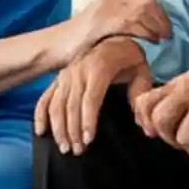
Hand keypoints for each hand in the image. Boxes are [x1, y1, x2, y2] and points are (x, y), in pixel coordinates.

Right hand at [34, 37, 152, 155]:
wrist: (114, 37)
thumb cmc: (129, 59)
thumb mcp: (142, 74)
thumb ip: (142, 99)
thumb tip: (147, 128)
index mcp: (99, 67)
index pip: (90, 98)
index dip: (88, 121)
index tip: (88, 141)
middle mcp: (78, 70)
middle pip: (71, 105)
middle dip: (73, 130)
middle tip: (77, 151)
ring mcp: (66, 74)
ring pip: (56, 104)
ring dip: (58, 127)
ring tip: (65, 147)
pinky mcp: (59, 78)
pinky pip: (45, 97)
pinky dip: (40, 115)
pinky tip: (40, 132)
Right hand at [51, 0, 170, 66]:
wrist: (54, 47)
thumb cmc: (78, 43)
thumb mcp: (103, 27)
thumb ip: (120, 23)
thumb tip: (145, 29)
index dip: (158, 9)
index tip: (165, 25)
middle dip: (161, 17)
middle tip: (168, 34)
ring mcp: (105, 8)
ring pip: (142, 9)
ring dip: (156, 24)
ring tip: (161, 39)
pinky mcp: (102, 21)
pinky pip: (132, 22)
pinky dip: (145, 31)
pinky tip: (150, 41)